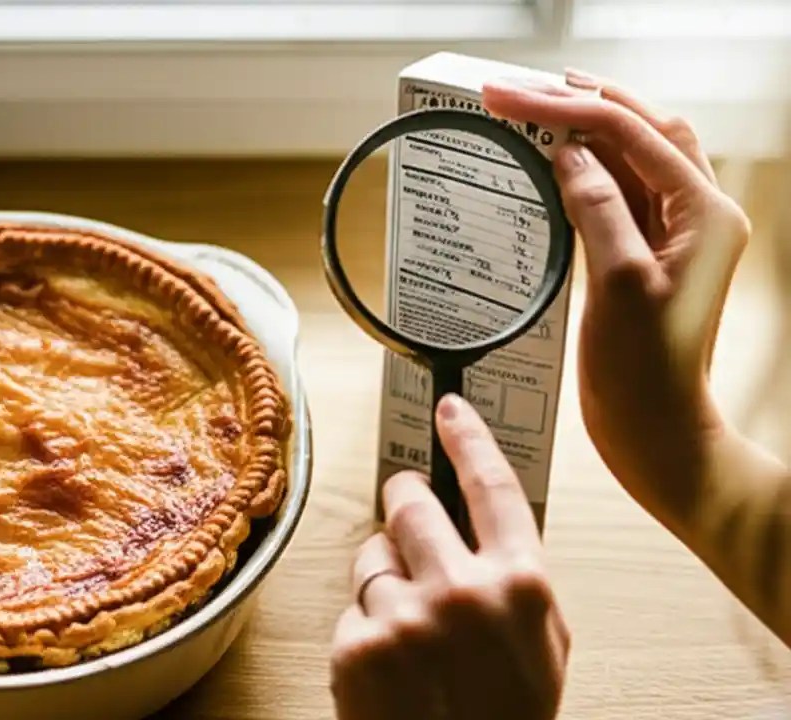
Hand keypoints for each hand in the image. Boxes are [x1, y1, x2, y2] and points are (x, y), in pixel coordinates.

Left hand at [331, 394, 569, 719]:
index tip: (448, 407)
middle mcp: (463, 592)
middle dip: (402, 504)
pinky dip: (365, 629)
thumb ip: (518, 576)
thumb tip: (487, 518)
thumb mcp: (543, 644)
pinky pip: (351, 608)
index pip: (492, 486)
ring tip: (410, 632)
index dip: (467, 438)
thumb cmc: (506, 715)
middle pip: (410, 504)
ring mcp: (404, 617)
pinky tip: (390, 665)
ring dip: (383, 580)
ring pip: (372, 557)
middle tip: (404, 517)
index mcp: (521, 585)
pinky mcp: (357, 645)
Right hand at [482, 71, 750, 529]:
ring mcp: (671, 235)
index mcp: (702, 213)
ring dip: (582, 130)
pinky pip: (615, 194)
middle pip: (641, 130)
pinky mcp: (644, 257)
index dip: (567, 108)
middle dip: (579, 102)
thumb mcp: (619, 283)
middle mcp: (696, 215)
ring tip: (530, 108)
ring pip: (629, 157)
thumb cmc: (646, 373)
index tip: (509, 96)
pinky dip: (581, 171)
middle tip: (516, 90)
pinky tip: (548, 163)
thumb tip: (569, 156)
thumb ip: (597, 209)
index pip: (631, 134)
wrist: (656, 433)